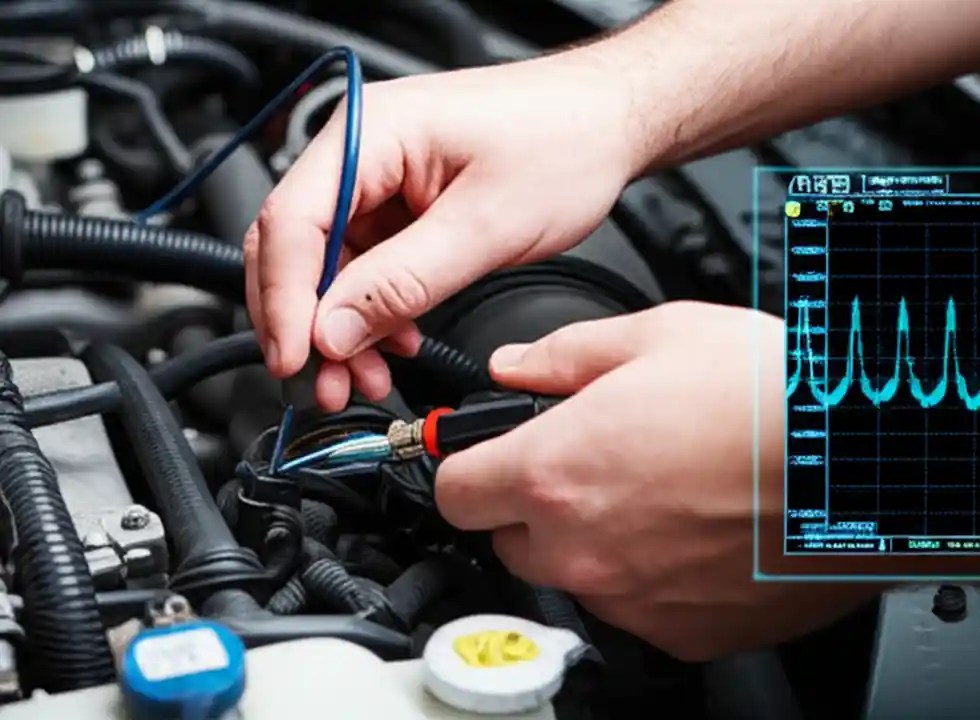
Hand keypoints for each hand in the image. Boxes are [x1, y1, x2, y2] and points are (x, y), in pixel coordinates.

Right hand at [245, 54, 641, 410]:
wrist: (610, 124)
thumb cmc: (564, 141)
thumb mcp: (486, 226)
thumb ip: (404, 282)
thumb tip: (333, 331)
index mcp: (371, 131)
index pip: (291, 222)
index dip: (283, 301)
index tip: (295, 360)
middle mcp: (362, 150)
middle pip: (295, 248)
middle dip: (307, 325)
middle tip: (326, 387)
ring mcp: (379, 180)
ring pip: (328, 268)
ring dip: (342, 330)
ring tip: (367, 378)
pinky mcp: (401, 206)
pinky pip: (366, 268)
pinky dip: (373, 313)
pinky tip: (394, 344)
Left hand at [434, 301, 870, 660]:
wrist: (862, 465)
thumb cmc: (773, 399)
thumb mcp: (660, 335)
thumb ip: (566, 356)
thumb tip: (518, 366)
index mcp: (558, 470)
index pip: (453, 488)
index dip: (468, 462)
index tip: (484, 454)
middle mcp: (585, 549)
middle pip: (509, 538)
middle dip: (535, 501)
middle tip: (594, 461)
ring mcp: (634, 600)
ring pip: (575, 575)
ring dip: (596, 540)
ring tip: (665, 490)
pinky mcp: (683, 633)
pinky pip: (637, 607)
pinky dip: (652, 576)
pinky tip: (699, 530)